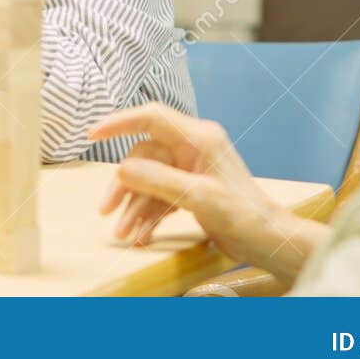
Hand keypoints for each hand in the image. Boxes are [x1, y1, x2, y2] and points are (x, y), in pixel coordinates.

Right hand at [90, 103, 325, 282]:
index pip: (151, 118)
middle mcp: (193, 148)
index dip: (119, 121)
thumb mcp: (197, 196)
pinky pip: (160, 197)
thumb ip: (158, 180)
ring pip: (149, 181)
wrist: (266, 240)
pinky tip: (141, 235)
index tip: (92, 133)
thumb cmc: (242, 214)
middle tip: (105, 211)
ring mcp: (191, 169)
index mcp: (198, 137)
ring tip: (123, 234)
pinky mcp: (191, 190)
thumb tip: (122, 169)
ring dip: (134, 207)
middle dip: (124, 186)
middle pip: (144, 157)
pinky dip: (149, 215)